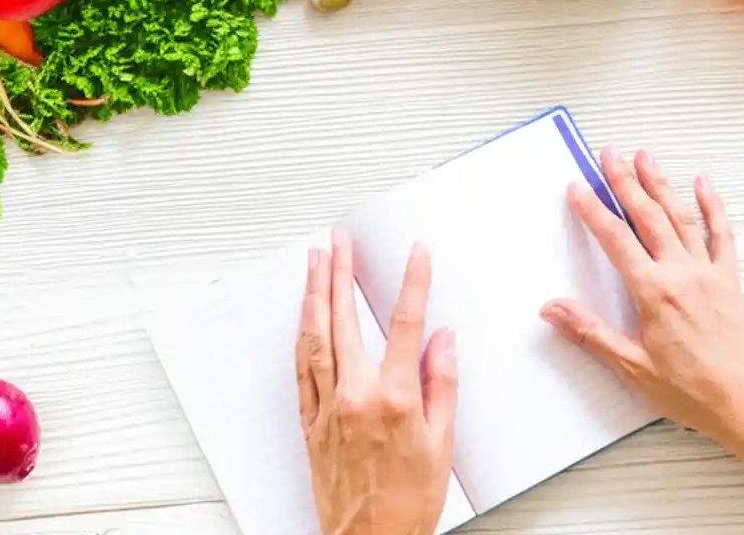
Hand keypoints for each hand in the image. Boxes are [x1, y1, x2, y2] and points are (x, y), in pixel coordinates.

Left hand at [297, 232, 456, 534]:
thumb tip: (442, 340)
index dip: (413, 282)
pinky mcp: (310, 423)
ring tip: (314, 263)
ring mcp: (327, 408)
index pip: (406, 324)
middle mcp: (354, 397)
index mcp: (393, 399)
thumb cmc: (409, 502)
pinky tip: (304, 318)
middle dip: (341, 272)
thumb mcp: (443, 442)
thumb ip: (442, 383)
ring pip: (314, 337)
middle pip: (345, 319)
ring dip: (313, 294)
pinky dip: (302, 336)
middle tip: (340, 241)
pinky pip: (301, 369)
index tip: (417, 254)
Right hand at [541, 148, 743, 449]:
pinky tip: (704, 183)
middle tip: (609, 153)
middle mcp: (681, 274)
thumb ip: (590, 332)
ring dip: (661, 184)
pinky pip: (721, 235)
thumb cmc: (688, 391)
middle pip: (648, 217)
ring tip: (645, 155)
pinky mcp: (729, 280)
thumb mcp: (631, 367)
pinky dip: (712, 207)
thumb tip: (551, 308)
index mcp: (653, 293)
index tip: (577, 187)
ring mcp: (708, 273)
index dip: (594, 211)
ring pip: (681, 217)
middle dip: (625, 182)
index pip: (616, 241)